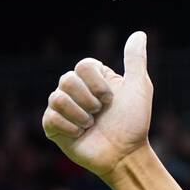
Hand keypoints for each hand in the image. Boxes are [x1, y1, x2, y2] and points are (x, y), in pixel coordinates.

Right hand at [41, 30, 152, 180]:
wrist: (126, 155)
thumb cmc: (134, 124)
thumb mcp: (139, 89)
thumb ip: (135, 61)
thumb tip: (139, 34)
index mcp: (91, 78)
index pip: (83, 65)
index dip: (98, 84)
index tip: (110, 99)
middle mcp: (74, 89)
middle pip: (67, 80)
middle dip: (89, 101)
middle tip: (100, 115)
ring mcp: (62, 108)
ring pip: (57, 98)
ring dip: (81, 116)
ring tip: (92, 126)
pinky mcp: (53, 126)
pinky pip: (50, 117)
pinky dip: (70, 128)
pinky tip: (81, 135)